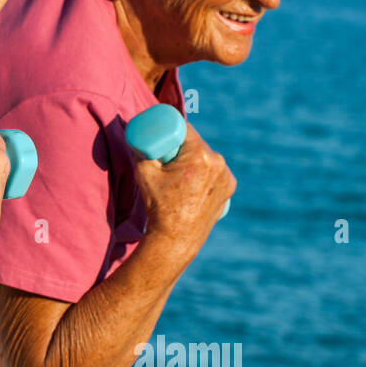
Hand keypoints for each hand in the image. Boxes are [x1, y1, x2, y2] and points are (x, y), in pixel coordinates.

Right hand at [131, 121, 234, 259]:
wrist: (176, 238)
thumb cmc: (159, 206)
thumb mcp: (144, 173)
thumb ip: (141, 150)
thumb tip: (135, 135)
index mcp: (199, 155)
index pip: (185, 128)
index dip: (172, 129)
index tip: (163, 135)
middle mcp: (218, 163)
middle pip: (196, 142)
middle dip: (182, 145)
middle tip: (167, 157)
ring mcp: (226, 176)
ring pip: (206, 157)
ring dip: (194, 159)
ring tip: (179, 174)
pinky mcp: (229, 187)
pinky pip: (215, 170)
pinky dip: (205, 172)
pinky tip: (193, 182)